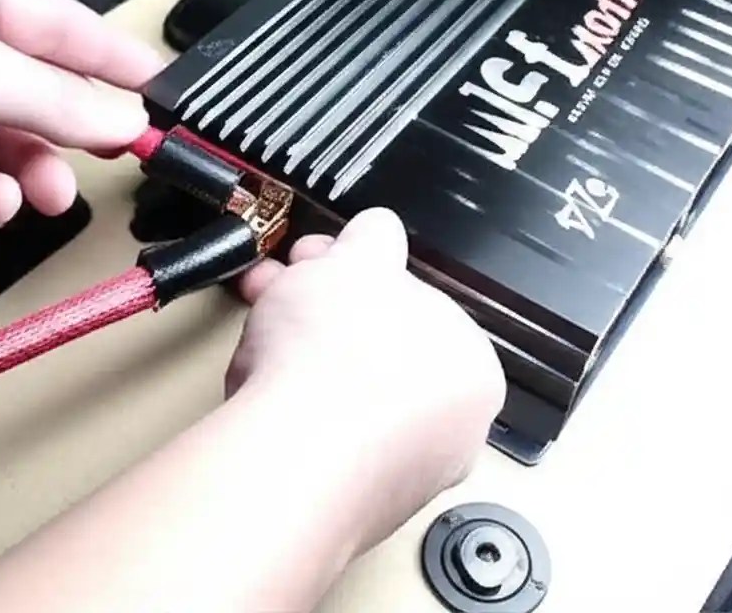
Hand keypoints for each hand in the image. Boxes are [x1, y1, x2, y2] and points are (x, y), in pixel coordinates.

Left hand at [0, 0, 162, 235]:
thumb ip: (56, 98)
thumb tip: (120, 116)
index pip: (62, 27)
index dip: (115, 59)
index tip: (163, 93)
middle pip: (37, 95)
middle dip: (77, 129)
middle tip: (119, 158)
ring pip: (5, 150)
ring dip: (34, 174)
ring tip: (47, 193)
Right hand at [229, 208, 506, 549]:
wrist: (292, 455)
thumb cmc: (340, 362)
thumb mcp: (361, 257)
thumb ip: (375, 238)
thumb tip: (378, 231)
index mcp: (473, 367)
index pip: (417, 308)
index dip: (361, 278)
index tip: (322, 269)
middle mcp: (447, 430)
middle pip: (378, 353)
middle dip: (322, 315)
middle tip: (278, 295)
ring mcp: (397, 472)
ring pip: (343, 396)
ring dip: (299, 358)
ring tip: (258, 341)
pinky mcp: (345, 500)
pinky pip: (317, 440)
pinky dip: (291, 414)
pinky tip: (263, 394)